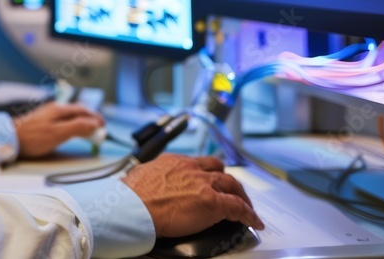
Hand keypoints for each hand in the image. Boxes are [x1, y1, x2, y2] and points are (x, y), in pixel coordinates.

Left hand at [13, 102, 103, 157]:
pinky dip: (72, 124)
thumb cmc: (32, 137)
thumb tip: (94, 123)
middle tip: (98, 129)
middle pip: (77, 111)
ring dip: (81, 121)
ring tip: (87, 131)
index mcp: (60, 109)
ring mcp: (47, 114)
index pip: (83, 110)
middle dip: (89, 119)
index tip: (103, 126)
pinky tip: (70, 131)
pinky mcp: (42, 121)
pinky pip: (62, 119)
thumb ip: (77, 127)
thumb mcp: (58, 134)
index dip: (95, 117)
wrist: (9, 138)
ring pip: (70, 115)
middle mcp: (54, 108)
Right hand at [122, 154, 264, 237]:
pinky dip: (248, 214)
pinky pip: (237, 207)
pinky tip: (253, 221)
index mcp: (173, 161)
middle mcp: (191, 168)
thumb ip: (150, 177)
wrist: (132, 206)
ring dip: (241, 195)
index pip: (198, 163)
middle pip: (218, 169)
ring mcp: (203, 183)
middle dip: (228, 180)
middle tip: (233, 191)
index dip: (208, 172)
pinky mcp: (212, 202)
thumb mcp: (139, 177)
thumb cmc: (130, 196)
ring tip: (246, 206)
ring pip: (231, 184)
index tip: (209, 179)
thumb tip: (143, 182)